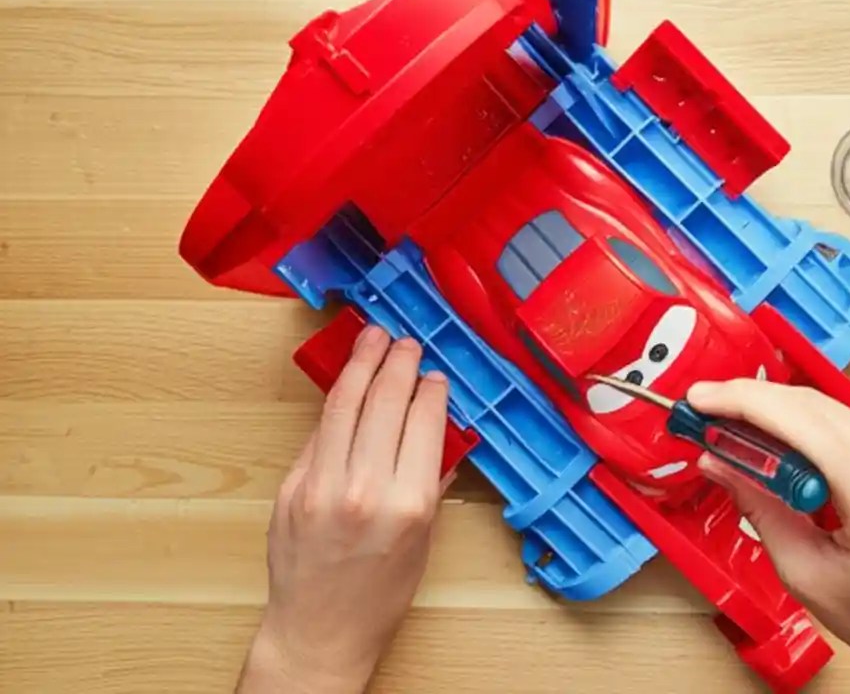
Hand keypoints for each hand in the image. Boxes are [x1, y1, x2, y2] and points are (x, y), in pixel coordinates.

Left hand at [238, 327, 451, 693]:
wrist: (321, 630)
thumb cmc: (379, 594)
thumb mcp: (424, 539)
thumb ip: (429, 479)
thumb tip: (437, 431)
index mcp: (409, 503)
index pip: (424, 421)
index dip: (430, 389)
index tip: (434, 375)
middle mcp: (365, 489)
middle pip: (383, 401)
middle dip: (396, 363)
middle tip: (404, 342)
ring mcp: (322, 485)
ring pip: (343, 404)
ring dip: (360, 364)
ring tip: (371, 339)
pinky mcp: (292, 486)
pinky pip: (318, 433)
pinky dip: (336, 404)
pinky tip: (347, 385)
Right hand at [688, 380, 849, 693]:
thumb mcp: (810, 579)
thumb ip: (761, 512)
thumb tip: (721, 463)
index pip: (802, 423)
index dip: (743, 401)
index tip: (701, 399)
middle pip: (815, 407)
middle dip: (752, 403)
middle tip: (705, 415)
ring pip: (833, 411)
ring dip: (780, 416)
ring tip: (736, 436)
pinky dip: (811, 430)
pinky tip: (784, 449)